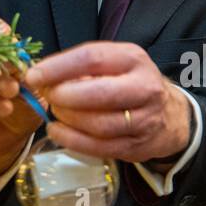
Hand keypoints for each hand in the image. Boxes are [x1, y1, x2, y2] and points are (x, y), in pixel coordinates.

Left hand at [24, 41, 190, 163]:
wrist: (170, 115)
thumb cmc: (130, 83)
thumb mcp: (114, 63)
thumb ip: (81, 67)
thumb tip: (39, 77)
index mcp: (133, 59)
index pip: (92, 58)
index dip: (58, 68)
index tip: (34, 76)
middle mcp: (144, 87)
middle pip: (100, 93)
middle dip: (65, 96)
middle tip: (50, 96)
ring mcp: (144, 120)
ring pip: (99, 124)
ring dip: (68, 119)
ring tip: (55, 113)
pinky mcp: (137, 146)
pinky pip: (100, 147)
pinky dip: (72, 141)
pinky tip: (57, 132)